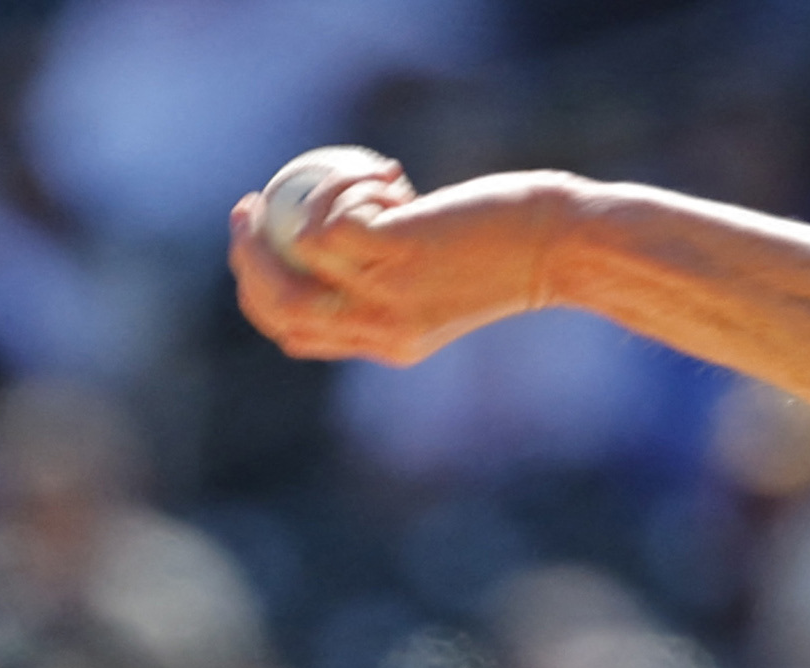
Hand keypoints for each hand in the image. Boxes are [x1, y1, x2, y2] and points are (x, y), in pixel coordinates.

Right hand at [229, 161, 580, 366]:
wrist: (562, 249)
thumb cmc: (510, 256)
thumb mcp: (443, 282)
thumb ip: (391, 280)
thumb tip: (326, 245)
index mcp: (390, 346)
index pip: (295, 333)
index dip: (259, 290)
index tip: (257, 240)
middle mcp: (384, 330)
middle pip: (279, 304)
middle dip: (247, 253)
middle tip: (252, 203)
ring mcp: (391, 292)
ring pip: (293, 254)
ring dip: (304, 203)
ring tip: (362, 183)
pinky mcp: (399, 250)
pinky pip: (330, 215)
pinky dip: (342, 185)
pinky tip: (390, 178)